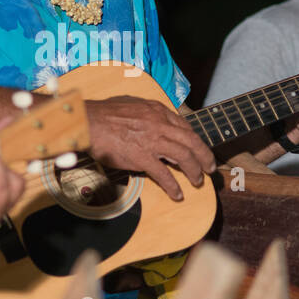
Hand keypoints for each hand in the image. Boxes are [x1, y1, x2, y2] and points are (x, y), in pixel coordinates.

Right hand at [85, 95, 215, 201]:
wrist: (88, 122)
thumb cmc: (104, 113)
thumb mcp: (132, 104)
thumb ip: (147, 112)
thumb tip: (154, 118)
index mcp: (157, 111)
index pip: (184, 126)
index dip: (195, 139)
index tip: (198, 148)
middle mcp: (159, 124)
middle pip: (192, 141)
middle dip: (205, 156)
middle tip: (210, 168)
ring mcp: (152, 141)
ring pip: (184, 157)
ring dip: (194, 171)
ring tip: (198, 181)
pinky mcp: (142, 157)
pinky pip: (163, 174)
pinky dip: (173, 186)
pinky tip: (177, 194)